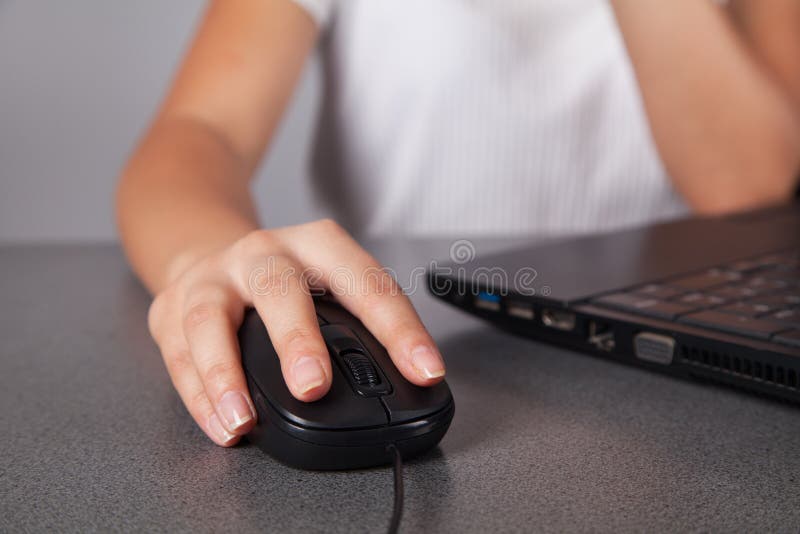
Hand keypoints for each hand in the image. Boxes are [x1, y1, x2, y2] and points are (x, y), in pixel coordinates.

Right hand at [147, 219, 445, 445]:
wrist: (206, 249)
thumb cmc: (283, 280)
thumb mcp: (327, 282)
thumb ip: (358, 326)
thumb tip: (405, 382)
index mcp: (318, 246)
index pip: (366, 283)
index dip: (399, 329)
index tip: (424, 370)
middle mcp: (264, 254)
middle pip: (279, 288)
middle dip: (296, 339)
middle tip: (313, 387)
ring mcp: (213, 277)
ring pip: (211, 319)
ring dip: (226, 374)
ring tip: (243, 420)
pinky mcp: (170, 307)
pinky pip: (178, 353)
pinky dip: (198, 396)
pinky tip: (222, 425)